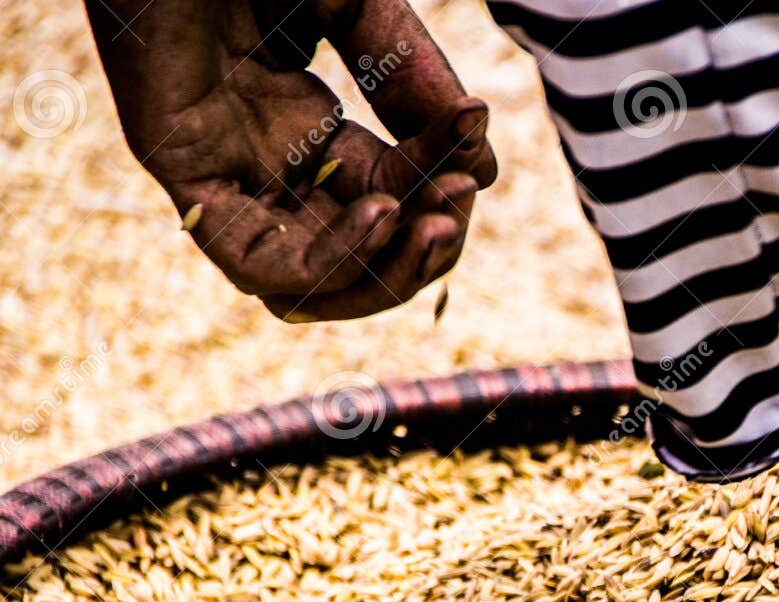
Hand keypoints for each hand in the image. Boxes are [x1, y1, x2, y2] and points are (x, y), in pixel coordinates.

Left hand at [85, 0, 497, 320]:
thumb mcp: (358, 10)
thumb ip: (412, 81)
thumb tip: (487, 177)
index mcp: (299, 124)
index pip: (388, 190)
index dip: (438, 182)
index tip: (475, 137)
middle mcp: (259, 159)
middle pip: (352, 260)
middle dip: (421, 252)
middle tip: (460, 211)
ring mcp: (219, 167)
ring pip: (307, 284)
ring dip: (385, 275)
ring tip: (433, 228)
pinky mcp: (179, 165)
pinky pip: (255, 261)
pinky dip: (327, 263)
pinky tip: (381, 215)